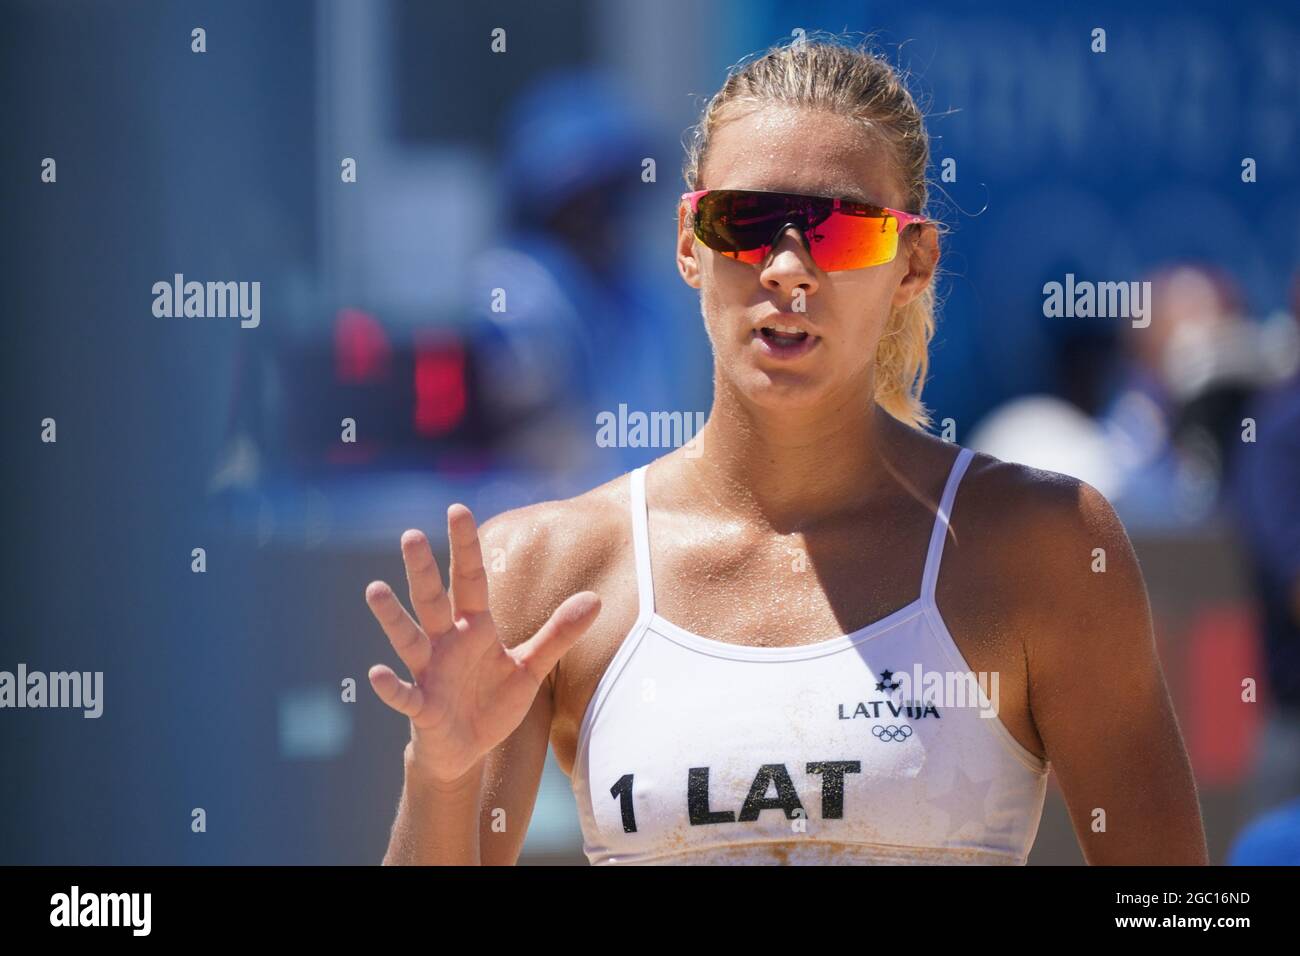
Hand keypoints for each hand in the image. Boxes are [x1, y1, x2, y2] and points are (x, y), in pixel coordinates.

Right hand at [365, 504, 600, 784]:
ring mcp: (429, 673)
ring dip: (392, 617)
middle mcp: (446, 643)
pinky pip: (404, 695)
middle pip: (433, 600)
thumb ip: (558, 633)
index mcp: (474, 628)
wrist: (466, 751)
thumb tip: (596, 599)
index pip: (469, 579)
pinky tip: (376, 674)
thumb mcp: (531, 668)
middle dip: (422, 569)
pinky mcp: (422, 707)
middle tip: (409, 534)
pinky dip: (391, 687)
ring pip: (408, 639)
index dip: (465, 546)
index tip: (456, 509)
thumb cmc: (494, 703)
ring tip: (375, 589)